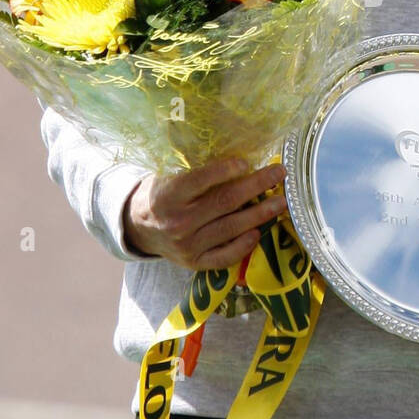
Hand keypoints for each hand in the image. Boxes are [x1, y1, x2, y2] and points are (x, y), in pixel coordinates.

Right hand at [123, 157, 288, 271]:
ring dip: (260, 214)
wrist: (138, 228)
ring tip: (280, 202)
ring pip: (231, 228)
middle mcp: (178, 222)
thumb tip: (235, 155)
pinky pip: (224, 256)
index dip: (225, 170)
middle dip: (256, 186)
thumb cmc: (161, 194)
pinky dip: (244, 245)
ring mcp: (187, 246)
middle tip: (279, 174)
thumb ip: (194, 168)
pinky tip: (258, 231)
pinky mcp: (194, 263)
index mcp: (168, 195)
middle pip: (224, 202)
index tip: (246, 162)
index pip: (200, 180)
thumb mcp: (167, 175)